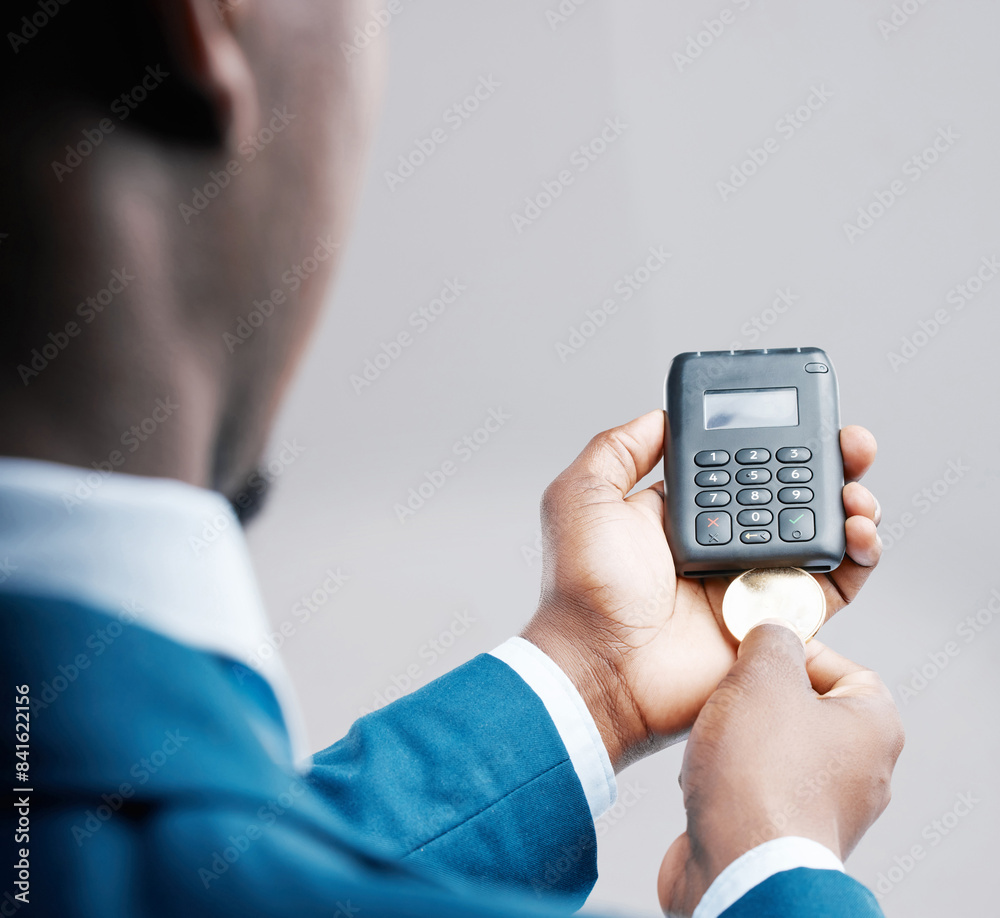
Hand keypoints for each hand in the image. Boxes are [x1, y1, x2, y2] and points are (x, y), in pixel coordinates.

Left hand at [520, 411, 881, 766]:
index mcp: (684, 512)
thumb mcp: (584, 495)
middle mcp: (724, 541)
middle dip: (832, 463)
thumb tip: (662, 416)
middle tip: (851, 444)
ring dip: (853, 504)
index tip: (803, 416)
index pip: (743, 463)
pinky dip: (860, 557)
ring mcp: (754, 580)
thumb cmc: (583, 588)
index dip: (776, 439)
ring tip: (858, 490)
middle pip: (794, 492)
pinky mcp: (779, 619)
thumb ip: (619, 449)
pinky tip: (860, 532)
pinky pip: (835, 586)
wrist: (602, 665)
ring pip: (822, 533)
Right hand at [656, 623, 904, 915]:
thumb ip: (770, 639)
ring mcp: (825, 807)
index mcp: (873, 727)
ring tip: (716, 739)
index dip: (795, 650)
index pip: (842, 666)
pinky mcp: (786, 834)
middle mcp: (860, 771)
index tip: (758, 648)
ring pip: (774, 746)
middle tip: (731, 691)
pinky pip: (756, 787)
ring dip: (737, 737)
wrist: (738, 864)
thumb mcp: (762, 675)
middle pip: (803, 706)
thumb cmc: (760, 774)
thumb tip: (770, 632)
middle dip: (757, 697)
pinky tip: (705, 778)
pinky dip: (729, 778)